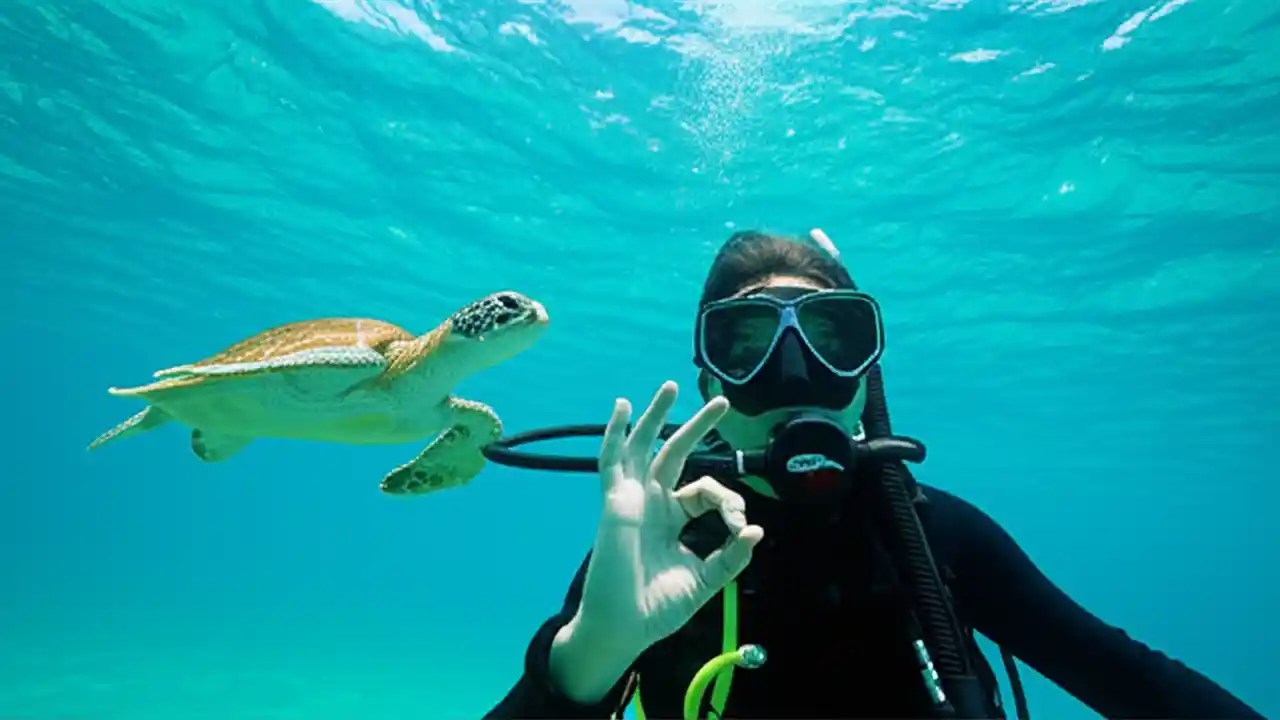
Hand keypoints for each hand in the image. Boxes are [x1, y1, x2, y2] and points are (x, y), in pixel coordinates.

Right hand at [572, 380, 764, 653]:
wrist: (624, 628)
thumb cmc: (658, 609)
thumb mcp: (705, 580)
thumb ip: (731, 557)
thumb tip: (757, 530)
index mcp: (673, 520)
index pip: (706, 491)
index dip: (729, 501)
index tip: (740, 526)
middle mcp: (653, 504)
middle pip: (676, 453)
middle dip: (698, 427)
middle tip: (722, 402)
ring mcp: (633, 500)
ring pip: (645, 447)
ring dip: (656, 416)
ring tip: (670, 386)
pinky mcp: (615, 502)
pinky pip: (612, 462)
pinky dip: (616, 434)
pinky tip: (622, 407)